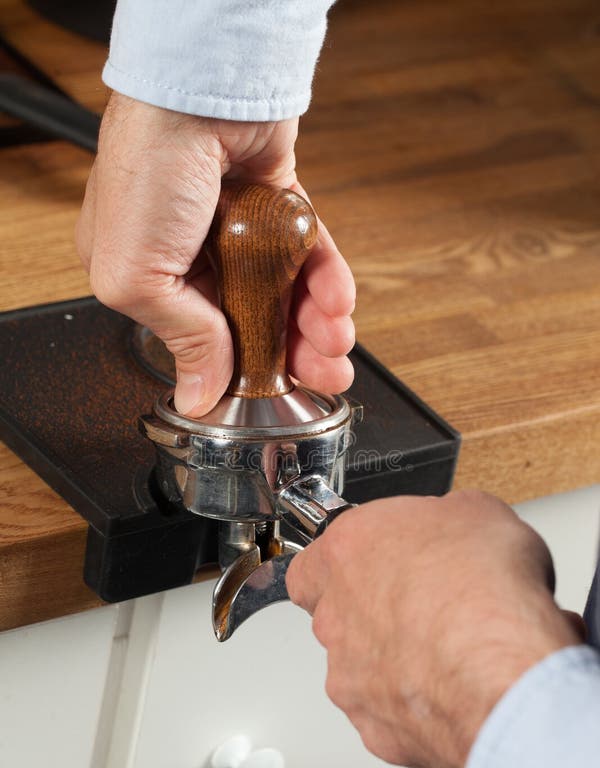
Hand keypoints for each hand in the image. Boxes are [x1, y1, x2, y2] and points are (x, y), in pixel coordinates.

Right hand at [76, 93, 354, 415]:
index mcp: (145, 275)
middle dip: (293, 352)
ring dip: (317, 322)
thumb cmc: (149, 166)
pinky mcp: (277, 201)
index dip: (240, 366)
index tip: (271, 387)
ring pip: (286, 289)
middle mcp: (191, 252)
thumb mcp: (138, 276)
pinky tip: (337, 300)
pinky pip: (309, 249)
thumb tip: (200, 394)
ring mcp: (237, 226)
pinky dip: (328, 277)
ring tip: (337, 341)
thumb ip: (180, 338)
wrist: (199, 89)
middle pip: (252, 319)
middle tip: (324, 373)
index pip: (198, 338)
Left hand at [287, 490, 582, 767]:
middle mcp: (336, 614)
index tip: (374, 562)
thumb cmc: (488, 594)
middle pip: (337, 613)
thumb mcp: (478, 512)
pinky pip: (387, 713)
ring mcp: (349, 674)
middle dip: (376, 612)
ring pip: (359, 667)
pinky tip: (456, 690)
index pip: (315, 559)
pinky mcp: (375, 727)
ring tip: (451, 652)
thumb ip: (445, 519)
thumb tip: (458, 525)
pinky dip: (416, 705)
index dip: (347, 564)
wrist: (507, 672)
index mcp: (348, 550)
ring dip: (395, 660)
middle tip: (425, 606)